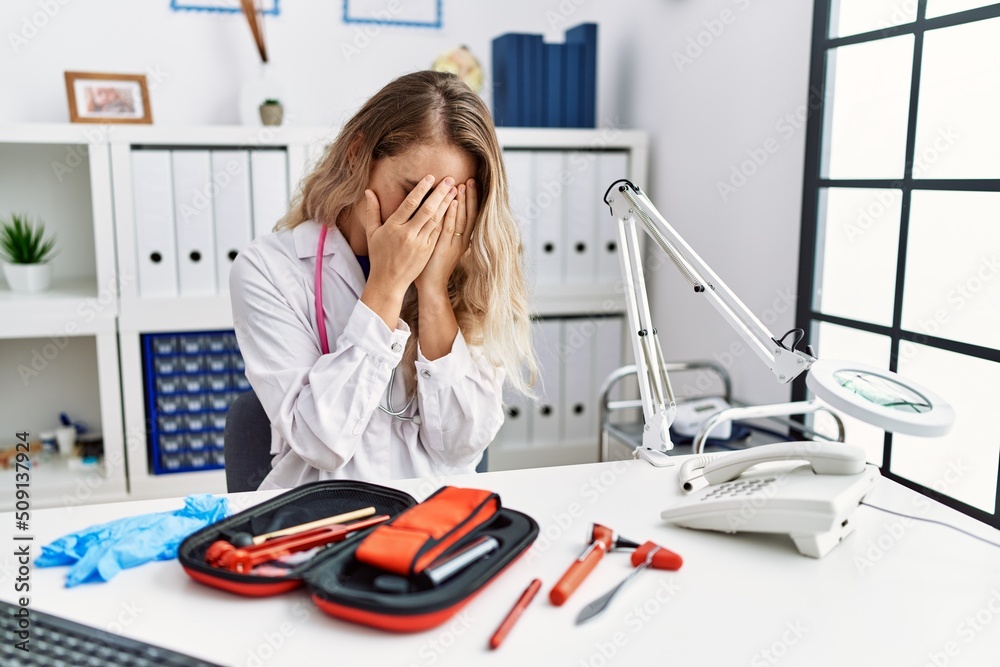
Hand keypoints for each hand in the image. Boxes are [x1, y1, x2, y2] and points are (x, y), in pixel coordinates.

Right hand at [363, 175, 458, 298]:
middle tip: (450, 179)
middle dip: (440, 193)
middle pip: (427, 210)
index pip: (409, 204)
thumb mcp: (372, 233)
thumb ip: (372, 211)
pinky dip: (447, 219)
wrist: (389, 281)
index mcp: (393, 227)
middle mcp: (408, 234)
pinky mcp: (428, 251)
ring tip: (455, 190)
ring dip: (447, 204)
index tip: (430, 177)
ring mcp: (420, 243)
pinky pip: (439, 231)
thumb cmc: (379, 256)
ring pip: (436, 220)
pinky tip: (454, 209)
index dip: (421, 189)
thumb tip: (369, 191)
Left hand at [414, 178, 477, 293]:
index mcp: (461, 240)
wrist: (431, 287)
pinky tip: (454, 202)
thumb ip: (442, 230)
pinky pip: (450, 229)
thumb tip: (442, 213)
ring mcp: (454, 244)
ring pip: (461, 220)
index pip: (470, 216)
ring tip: (463, 185)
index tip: (471, 183)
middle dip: (470, 197)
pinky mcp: (445, 249)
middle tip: (471, 179)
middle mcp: (461, 241)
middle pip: (469, 215)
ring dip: (463, 202)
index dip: (471, 200)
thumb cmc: (432, 266)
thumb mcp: (440, 245)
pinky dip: (453, 215)